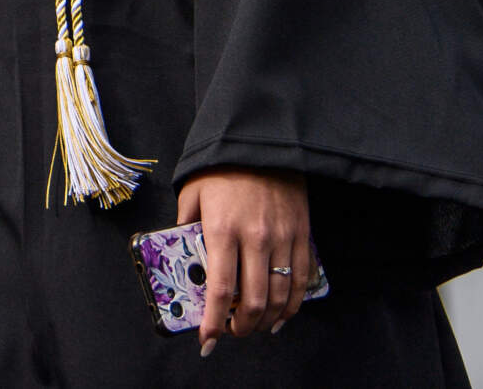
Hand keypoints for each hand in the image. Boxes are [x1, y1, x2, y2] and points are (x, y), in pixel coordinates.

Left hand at [177, 167, 313, 355]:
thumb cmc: (221, 167)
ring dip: (266, 320)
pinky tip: (281, 315)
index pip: (220, 288)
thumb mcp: (193, 193)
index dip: (214, 321)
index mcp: (222, 229)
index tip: (208, 340)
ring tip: (253, 327)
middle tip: (232, 333)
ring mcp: (282, 239)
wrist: (262, 142)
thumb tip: (181, 253)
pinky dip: (292, 304)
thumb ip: (186, 225)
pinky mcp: (301, 236)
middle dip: (241, 327)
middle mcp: (255, 238)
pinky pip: (301, 280)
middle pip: (252, 300)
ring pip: (279, 296)